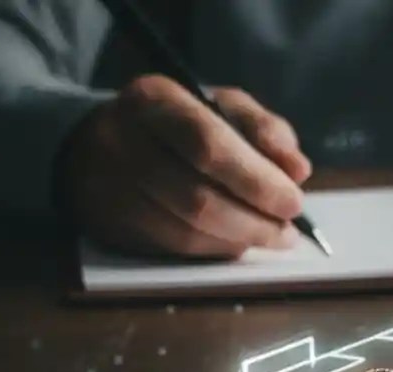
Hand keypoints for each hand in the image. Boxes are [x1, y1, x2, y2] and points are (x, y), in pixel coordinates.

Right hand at [60, 75, 310, 258]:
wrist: (94, 143)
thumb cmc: (178, 123)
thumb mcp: (221, 107)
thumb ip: (265, 130)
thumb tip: (298, 170)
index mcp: (153, 99)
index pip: (209, 145)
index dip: (257, 180)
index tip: (294, 202)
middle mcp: (122, 141)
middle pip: (198, 198)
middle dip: (254, 221)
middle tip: (287, 232)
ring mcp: (108, 187)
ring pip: (186, 231)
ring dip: (238, 241)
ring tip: (271, 237)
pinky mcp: (108, 224)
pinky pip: (172, 249)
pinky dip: (214, 250)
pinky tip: (235, 241)